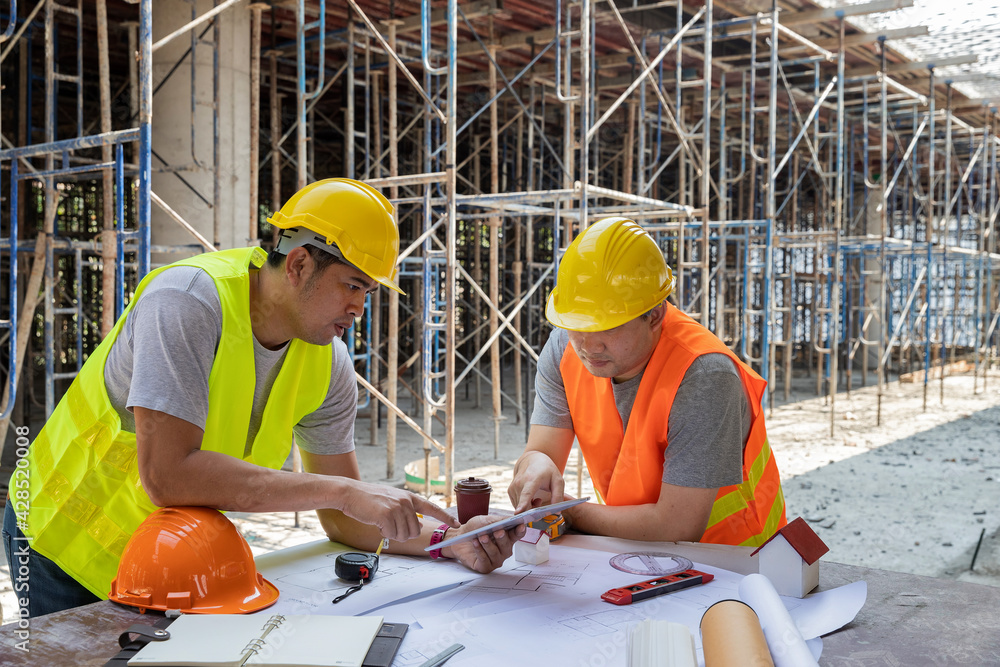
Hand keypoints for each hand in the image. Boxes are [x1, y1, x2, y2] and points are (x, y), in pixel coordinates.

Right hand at [337, 480, 457, 541]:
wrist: (351, 493)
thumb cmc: (369, 499)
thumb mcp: (392, 500)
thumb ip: (405, 511)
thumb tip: (415, 528)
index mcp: (409, 497)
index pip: (432, 507)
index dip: (446, 517)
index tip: (457, 524)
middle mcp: (406, 501)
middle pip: (414, 531)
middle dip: (402, 533)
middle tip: (389, 525)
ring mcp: (397, 507)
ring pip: (403, 535)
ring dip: (392, 534)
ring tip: (382, 521)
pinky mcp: (386, 515)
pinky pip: (391, 535)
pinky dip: (383, 533)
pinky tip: (376, 522)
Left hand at [443, 515, 525, 573]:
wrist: (459, 536)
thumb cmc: (475, 528)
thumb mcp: (487, 520)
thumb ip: (499, 520)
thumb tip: (510, 519)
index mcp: (507, 537)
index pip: (518, 535)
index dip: (520, 531)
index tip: (520, 525)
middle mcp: (503, 550)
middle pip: (507, 546)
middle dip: (502, 538)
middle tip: (498, 531)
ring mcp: (495, 560)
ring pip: (495, 554)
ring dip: (488, 544)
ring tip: (482, 536)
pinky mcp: (485, 567)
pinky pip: (485, 561)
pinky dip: (480, 551)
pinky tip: (475, 543)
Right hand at [508, 451, 564, 513]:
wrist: (532, 460)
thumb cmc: (546, 470)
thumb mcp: (558, 480)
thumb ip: (558, 496)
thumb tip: (557, 513)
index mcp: (532, 480)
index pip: (526, 494)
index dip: (522, 504)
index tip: (518, 513)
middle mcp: (519, 483)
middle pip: (524, 506)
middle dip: (533, 512)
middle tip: (540, 501)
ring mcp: (513, 487)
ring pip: (520, 508)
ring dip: (529, 508)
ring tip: (536, 498)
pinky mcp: (510, 491)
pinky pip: (517, 506)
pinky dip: (524, 506)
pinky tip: (530, 498)